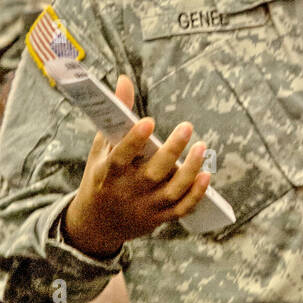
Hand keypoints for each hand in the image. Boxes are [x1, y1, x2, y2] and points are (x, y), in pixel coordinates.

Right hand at [63, 75, 210, 257]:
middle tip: (187, 126)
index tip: (148, 122)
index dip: (133, 140)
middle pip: (152, 173)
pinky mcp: (158, 218)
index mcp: (108, 173)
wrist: (96, 223)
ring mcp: (144, 207)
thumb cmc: (101, 176)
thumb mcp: (101, 148)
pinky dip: (195, 194)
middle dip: (172, 151)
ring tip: (202, 147)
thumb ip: (116, 115)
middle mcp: (127, 191)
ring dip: (190, 171)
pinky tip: (207, 175)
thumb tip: (125, 79)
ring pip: (171, 191)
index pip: (120, 156)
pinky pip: (181, 208)